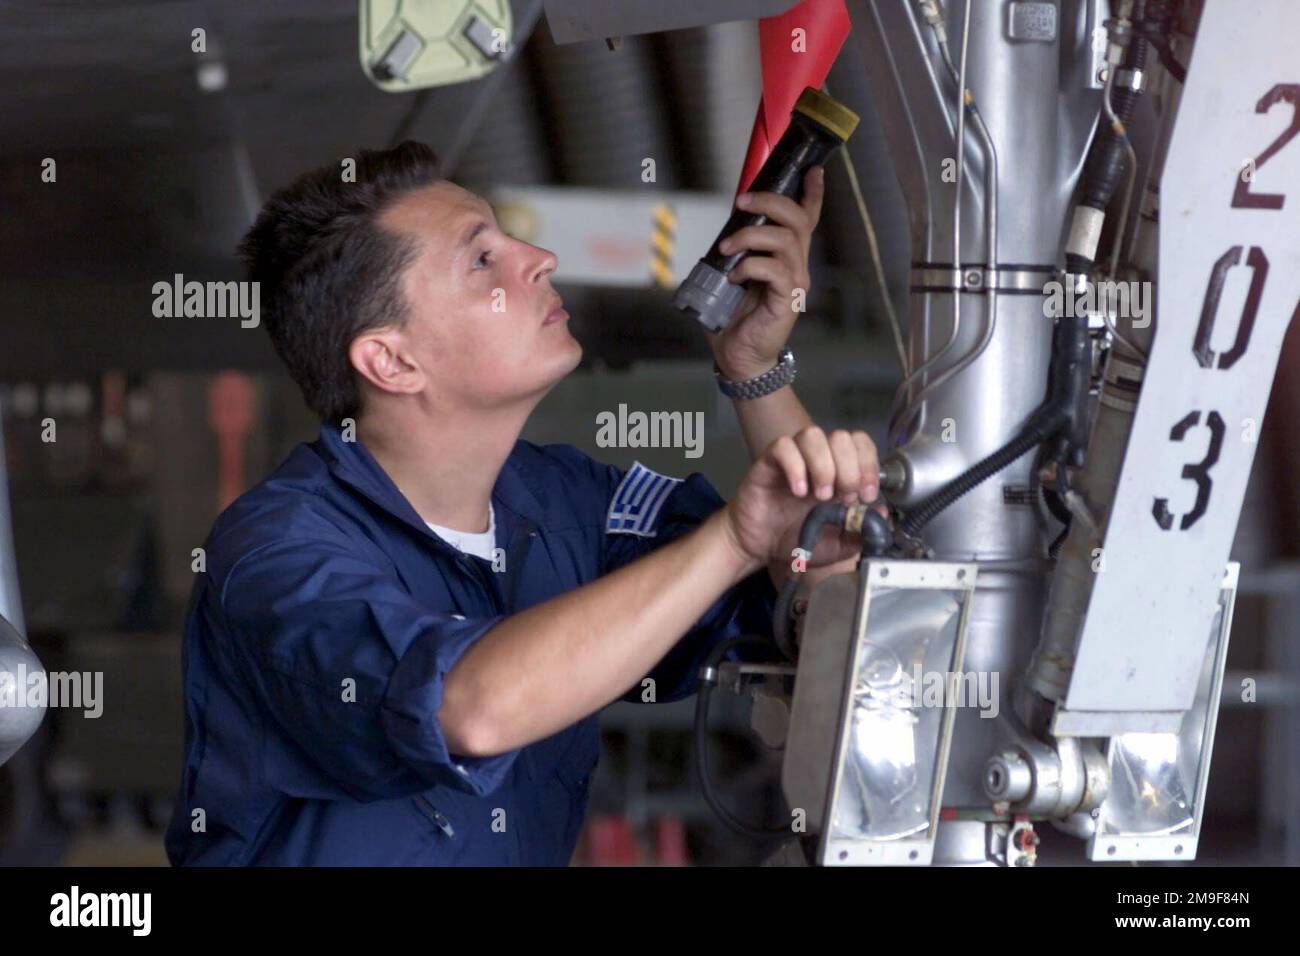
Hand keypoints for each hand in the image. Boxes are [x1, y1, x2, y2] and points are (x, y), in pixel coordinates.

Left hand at [712, 165, 825, 379]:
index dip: (813, 194)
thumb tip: (727, 226)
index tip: (812, 170)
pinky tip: (735, 275)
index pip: (807, 220)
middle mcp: (797, 266)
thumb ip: (738, 250)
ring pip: (785, 241)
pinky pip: (775, 270)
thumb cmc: (735, 316)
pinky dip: (750, 266)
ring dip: (751, 236)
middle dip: (769, 202)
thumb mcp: (734, 273)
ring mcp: (795, 282)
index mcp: (787, 257)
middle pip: (797, 220)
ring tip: (727, 247)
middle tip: (741, 202)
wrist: (738, 355)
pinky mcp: (787, 300)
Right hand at [723, 426, 881, 566]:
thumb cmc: (797, 541)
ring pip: (813, 435)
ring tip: (819, 495)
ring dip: (823, 466)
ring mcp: (794, 457)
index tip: (866, 496)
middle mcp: (819, 459)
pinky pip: (783, 446)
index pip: (861, 444)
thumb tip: (883, 512)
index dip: (869, 464)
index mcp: (839, 472)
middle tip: (841, 498)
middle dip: (849, 469)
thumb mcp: (837, 545)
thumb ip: (861, 532)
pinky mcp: (769, 461)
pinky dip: (795, 467)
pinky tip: (797, 492)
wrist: (760, 547)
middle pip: (842, 437)